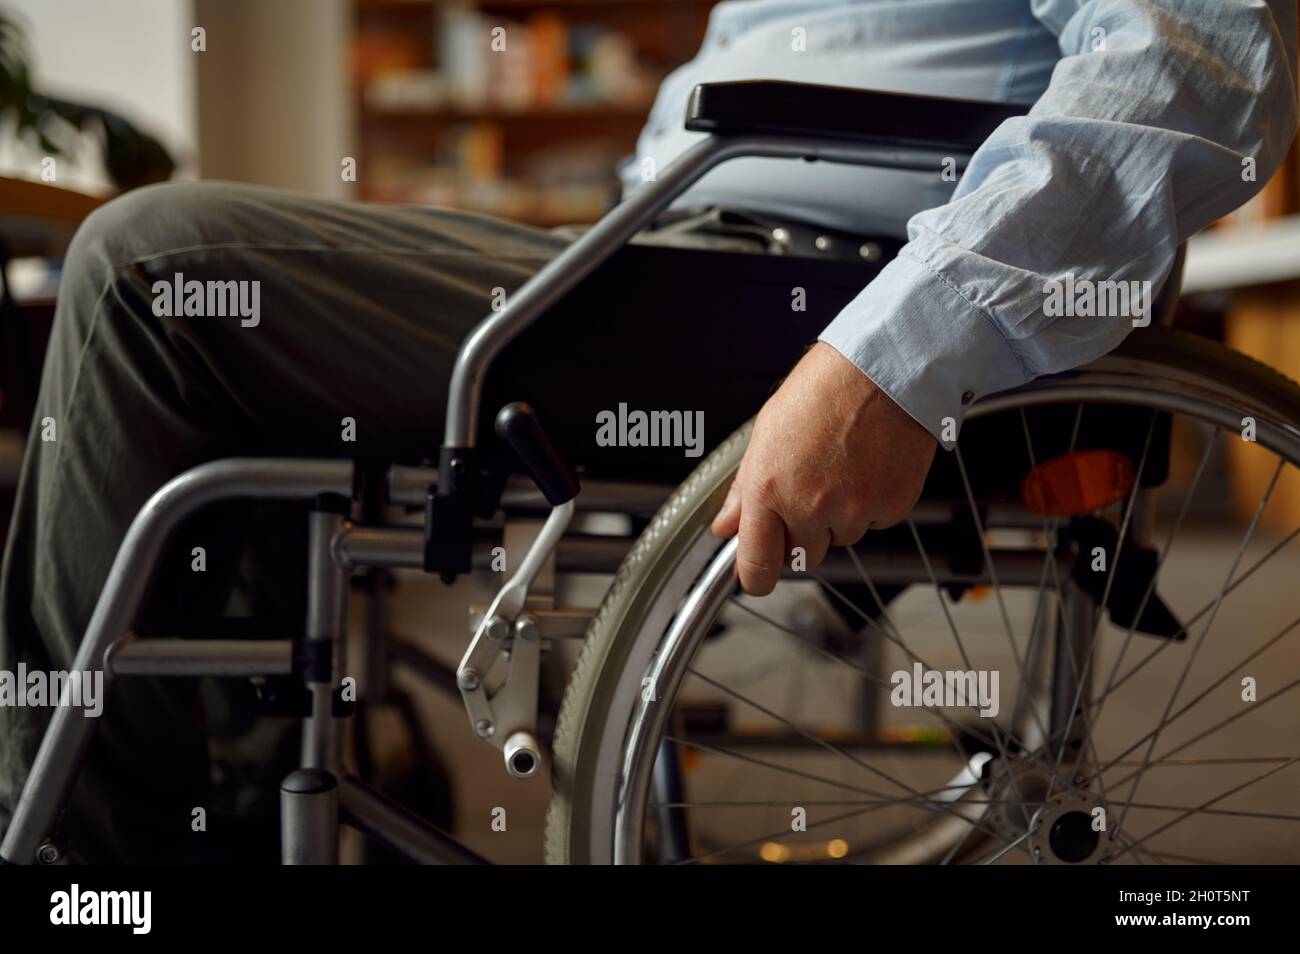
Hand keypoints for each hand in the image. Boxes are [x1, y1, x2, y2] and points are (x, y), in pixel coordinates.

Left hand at [711, 342, 936, 594]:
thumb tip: (726, 524)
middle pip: (802, 557)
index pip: (756, 566)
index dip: (756, 575)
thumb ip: (744, 489)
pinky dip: (872, 503)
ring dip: (839, 516)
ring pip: (841, 538)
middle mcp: (809, 506)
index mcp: (768, 488)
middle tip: (810, 489)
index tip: (758, 571)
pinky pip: (874, 522)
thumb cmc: (824, 389)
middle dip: (802, 534)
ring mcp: (853, 510)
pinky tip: (869, 465)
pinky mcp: (890, 507)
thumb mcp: (767, 432)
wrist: (884, 368)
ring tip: (842, 466)